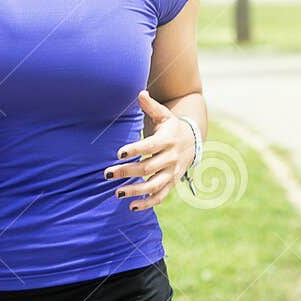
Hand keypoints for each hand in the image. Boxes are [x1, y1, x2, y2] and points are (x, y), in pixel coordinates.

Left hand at [103, 90, 196, 210]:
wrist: (192, 140)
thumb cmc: (171, 127)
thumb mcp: (164, 115)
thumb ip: (151, 106)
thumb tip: (140, 93)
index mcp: (167, 140)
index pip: (150, 146)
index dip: (135, 150)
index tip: (119, 154)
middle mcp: (171, 158)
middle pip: (148, 168)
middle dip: (127, 172)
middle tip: (108, 174)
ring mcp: (172, 173)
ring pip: (154, 185)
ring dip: (135, 191)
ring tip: (117, 193)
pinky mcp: (171, 183)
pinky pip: (160, 197)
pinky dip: (147, 204)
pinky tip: (131, 207)